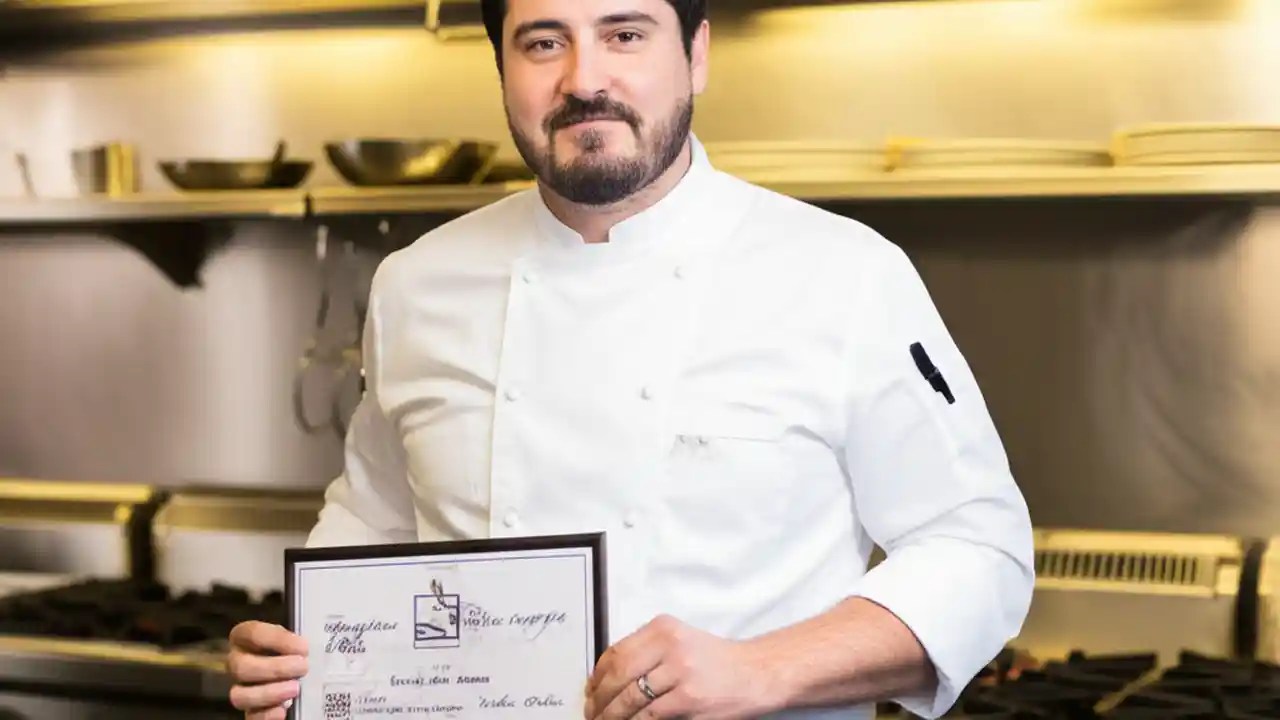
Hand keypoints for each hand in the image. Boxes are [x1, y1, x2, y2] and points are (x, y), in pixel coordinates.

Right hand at [227, 621, 308, 719]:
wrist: (300, 671)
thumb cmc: (297, 649)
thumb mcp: (295, 638)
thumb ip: (296, 640)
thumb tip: (307, 647)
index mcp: (245, 637)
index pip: (251, 633)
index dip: (277, 640)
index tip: (303, 647)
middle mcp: (237, 662)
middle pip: (242, 667)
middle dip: (275, 668)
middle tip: (303, 667)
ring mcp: (241, 688)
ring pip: (239, 695)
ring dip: (268, 693)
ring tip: (296, 689)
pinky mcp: (250, 710)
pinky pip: (250, 716)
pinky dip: (267, 715)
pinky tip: (283, 710)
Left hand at [584, 614, 781, 719]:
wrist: (756, 672)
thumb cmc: (717, 661)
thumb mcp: (680, 642)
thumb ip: (648, 652)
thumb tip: (606, 678)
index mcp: (664, 628)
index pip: (617, 651)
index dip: (597, 675)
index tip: (590, 689)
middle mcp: (671, 645)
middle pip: (619, 674)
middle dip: (599, 698)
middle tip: (592, 711)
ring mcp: (681, 673)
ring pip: (631, 699)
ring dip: (612, 716)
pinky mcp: (690, 699)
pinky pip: (650, 716)